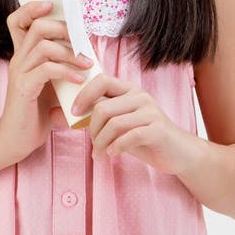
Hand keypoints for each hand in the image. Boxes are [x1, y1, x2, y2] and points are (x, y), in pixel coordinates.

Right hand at [0, 1, 93, 163]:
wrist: (16, 141)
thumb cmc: (36, 113)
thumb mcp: (53, 86)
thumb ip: (65, 71)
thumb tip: (90, 59)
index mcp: (23, 55)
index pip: (17, 20)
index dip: (31, 8)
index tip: (51, 7)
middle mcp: (18, 59)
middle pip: (36, 27)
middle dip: (63, 29)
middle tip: (81, 41)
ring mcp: (19, 72)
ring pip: (43, 46)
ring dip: (70, 52)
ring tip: (87, 63)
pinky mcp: (23, 88)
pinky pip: (46, 70)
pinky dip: (66, 71)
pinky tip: (80, 79)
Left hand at [71, 72, 192, 174]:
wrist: (178, 153)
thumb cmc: (144, 137)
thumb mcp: (118, 125)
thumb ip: (93, 117)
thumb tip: (55, 113)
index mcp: (128, 90)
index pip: (100, 80)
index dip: (83, 94)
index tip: (73, 113)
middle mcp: (139, 96)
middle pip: (103, 107)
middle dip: (91, 129)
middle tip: (92, 144)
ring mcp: (150, 111)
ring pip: (113, 123)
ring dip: (101, 143)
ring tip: (99, 154)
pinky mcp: (157, 128)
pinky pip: (129, 136)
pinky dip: (116, 147)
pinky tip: (112, 154)